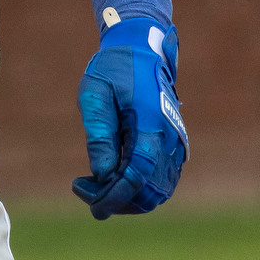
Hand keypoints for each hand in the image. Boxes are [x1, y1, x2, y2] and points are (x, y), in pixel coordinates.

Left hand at [71, 15, 186, 218]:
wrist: (143, 52)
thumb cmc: (114, 70)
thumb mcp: (96, 94)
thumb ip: (100, 133)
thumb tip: (102, 174)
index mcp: (151, 125)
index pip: (137, 174)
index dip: (115, 195)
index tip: (94, 207)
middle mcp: (169, 140)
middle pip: (149, 191)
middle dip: (117, 200)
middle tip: (83, 190)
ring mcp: (175, 145)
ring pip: (157, 191)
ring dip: (127, 198)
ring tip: (93, 186)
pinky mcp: (174, 148)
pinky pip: (161, 181)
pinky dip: (138, 189)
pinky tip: (111, 179)